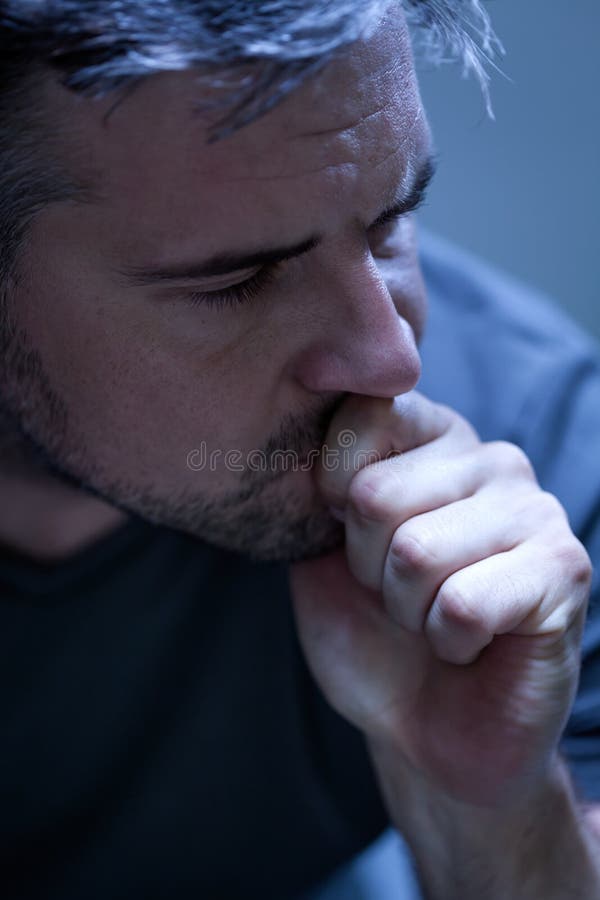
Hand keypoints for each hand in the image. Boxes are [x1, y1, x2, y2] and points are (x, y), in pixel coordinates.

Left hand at [289, 391, 591, 805]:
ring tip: (435, 615)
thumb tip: (311, 429)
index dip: (331, 494)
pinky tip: (472, 641)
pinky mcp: (565, 569)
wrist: (423, 731)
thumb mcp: (318, 552)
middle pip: (376, 495)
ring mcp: (534, 509)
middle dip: (367, 567)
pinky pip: (463, 602)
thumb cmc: (371, 634)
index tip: (350, 535)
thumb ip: (314, 486)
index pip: (363, 414)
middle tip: (401, 591)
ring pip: (416, 551)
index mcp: (430, 438)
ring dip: (407, 609)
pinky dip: (449, 641)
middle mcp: (489, 458)